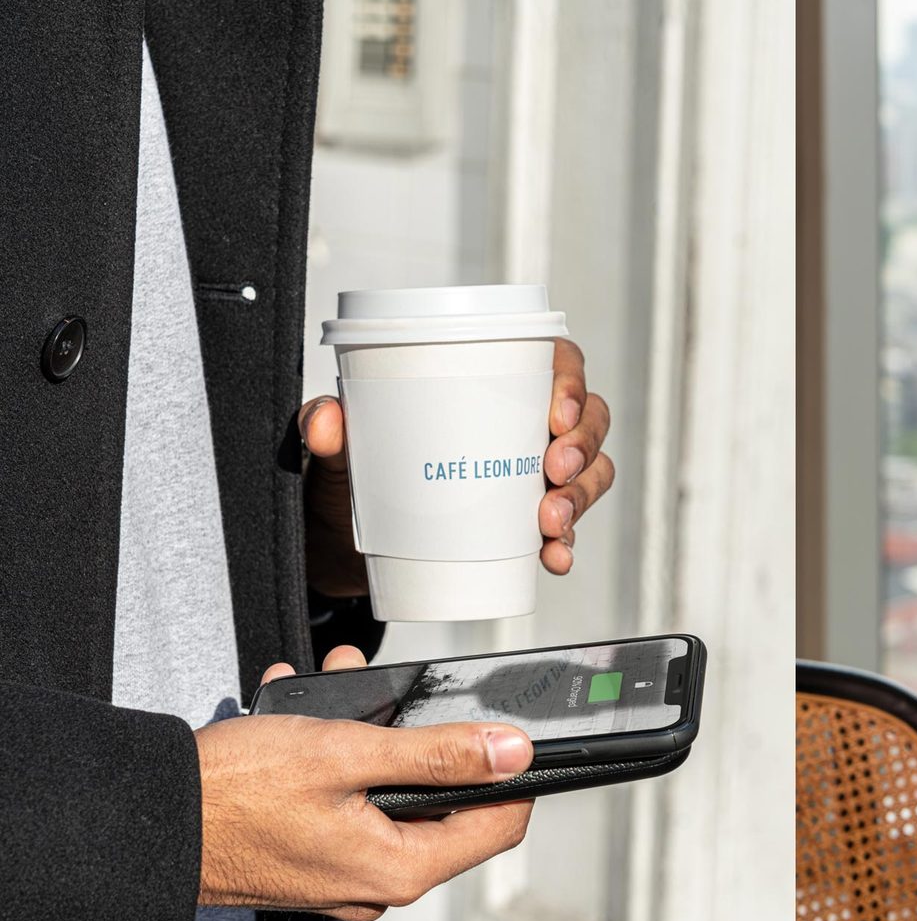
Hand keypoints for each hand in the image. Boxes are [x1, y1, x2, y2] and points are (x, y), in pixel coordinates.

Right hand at [196, 646, 535, 920]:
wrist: (142, 824)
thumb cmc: (233, 794)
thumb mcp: (347, 754)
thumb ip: (437, 754)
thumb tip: (512, 751)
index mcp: (400, 868)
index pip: (500, 825)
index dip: (514, 774)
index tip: (507, 731)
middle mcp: (376, 883)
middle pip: (440, 803)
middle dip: (421, 738)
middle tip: (393, 693)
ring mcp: (341, 876)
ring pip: (385, 791)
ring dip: (369, 736)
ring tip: (337, 690)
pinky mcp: (309, 861)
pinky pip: (343, 801)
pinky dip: (332, 757)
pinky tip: (300, 716)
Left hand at [300, 338, 615, 595]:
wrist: (342, 551)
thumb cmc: (348, 481)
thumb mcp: (334, 451)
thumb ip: (322, 429)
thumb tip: (326, 420)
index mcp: (485, 386)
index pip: (554, 362)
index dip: (570, 382)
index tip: (555, 416)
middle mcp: (517, 426)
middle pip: (587, 418)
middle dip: (583, 445)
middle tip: (555, 470)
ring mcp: (525, 476)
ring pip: (589, 472)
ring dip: (582, 496)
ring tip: (550, 522)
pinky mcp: (523, 525)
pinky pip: (567, 529)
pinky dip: (567, 545)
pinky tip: (554, 557)